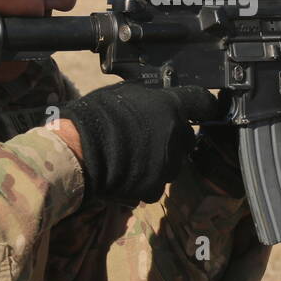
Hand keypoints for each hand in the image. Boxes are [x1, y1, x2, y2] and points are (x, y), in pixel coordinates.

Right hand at [59, 82, 221, 206]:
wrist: (78, 151)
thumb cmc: (96, 115)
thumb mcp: (126, 92)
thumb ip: (150, 98)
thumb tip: (156, 99)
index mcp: (172, 107)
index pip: (203, 102)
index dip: (203, 104)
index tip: (202, 107)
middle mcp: (177, 137)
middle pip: (186, 137)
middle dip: (172, 136)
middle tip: (147, 135)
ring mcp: (168, 166)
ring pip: (172, 162)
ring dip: (159, 159)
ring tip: (132, 155)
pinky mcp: (154, 189)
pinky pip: (155, 183)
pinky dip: (144, 180)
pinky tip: (126, 172)